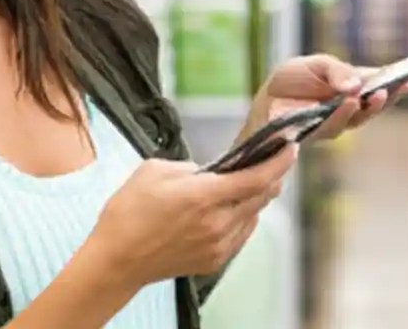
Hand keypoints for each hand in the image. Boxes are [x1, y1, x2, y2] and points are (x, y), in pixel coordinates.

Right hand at [88, 146, 295, 287]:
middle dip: (272, 175)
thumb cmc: (128, 212)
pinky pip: (241, 233)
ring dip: (257, 197)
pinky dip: (244, 217)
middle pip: (262, 196)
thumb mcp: (154, 170)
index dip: (280, 161)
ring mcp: (218, 245)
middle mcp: (218, 222)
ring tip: (249, 182)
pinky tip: (233, 207)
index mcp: (204, 196)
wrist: (116, 261)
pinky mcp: (214, 260)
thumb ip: (190, 167)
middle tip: (274, 159)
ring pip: (254, 215)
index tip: (292, 147)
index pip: (258, 178)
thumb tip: (209, 172)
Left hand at [254, 54, 407, 141]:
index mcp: (356, 87)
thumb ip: (338, 72)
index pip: (384, 84)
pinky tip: (349, 102)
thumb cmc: (294, 79)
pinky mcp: (319, 132)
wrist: (266, 99)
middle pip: (377, 105)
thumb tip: (358, 84)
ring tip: (379, 93)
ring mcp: (338, 122)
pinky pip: (334, 124)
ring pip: (360, 118)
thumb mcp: (318, 64)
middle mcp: (351, 108)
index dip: (403, 80)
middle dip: (392, 96)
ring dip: (370, 106)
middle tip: (402, 84)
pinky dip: (343, 113)